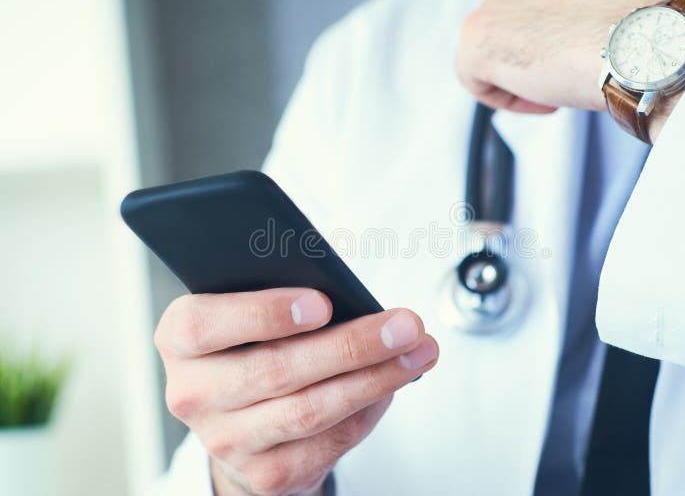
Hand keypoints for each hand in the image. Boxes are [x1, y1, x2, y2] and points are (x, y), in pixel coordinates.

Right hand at [155, 289, 437, 495]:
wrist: (242, 418)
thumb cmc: (254, 343)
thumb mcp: (250, 309)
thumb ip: (282, 295)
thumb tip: (350, 298)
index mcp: (180, 339)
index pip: (205, 325)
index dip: (263, 314)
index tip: (323, 303)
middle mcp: (193, 394)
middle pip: (276, 371)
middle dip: (351, 346)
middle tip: (406, 325)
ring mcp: (226, 441)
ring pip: (309, 410)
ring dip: (375, 379)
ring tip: (418, 351)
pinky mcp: (265, 474)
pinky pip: (328, 443)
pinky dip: (368, 411)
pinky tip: (392, 385)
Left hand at [456, 0, 684, 116]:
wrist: (651, 44)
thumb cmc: (662, 12)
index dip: (555, 20)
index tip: (577, 40)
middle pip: (512, 14)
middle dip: (537, 43)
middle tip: (569, 66)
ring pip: (494, 43)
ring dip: (523, 70)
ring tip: (561, 86)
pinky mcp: (478, 38)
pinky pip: (474, 76)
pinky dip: (507, 97)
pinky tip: (546, 102)